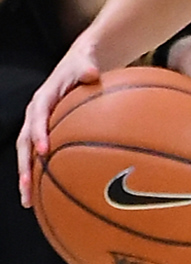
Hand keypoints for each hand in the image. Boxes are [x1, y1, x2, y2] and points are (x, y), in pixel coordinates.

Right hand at [17, 37, 101, 204]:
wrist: (79, 64)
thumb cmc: (84, 65)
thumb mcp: (85, 63)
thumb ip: (86, 69)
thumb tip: (92, 72)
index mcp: (43, 98)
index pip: (37, 117)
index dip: (38, 133)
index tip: (43, 151)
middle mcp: (36, 114)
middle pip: (24, 142)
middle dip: (24, 165)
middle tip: (26, 185)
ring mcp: (38, 126)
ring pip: (27, 154)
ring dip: (26, 176)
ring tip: (28, 200)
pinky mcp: (44, 135)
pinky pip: (39, 157)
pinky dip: (40, 175)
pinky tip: (46, 197)